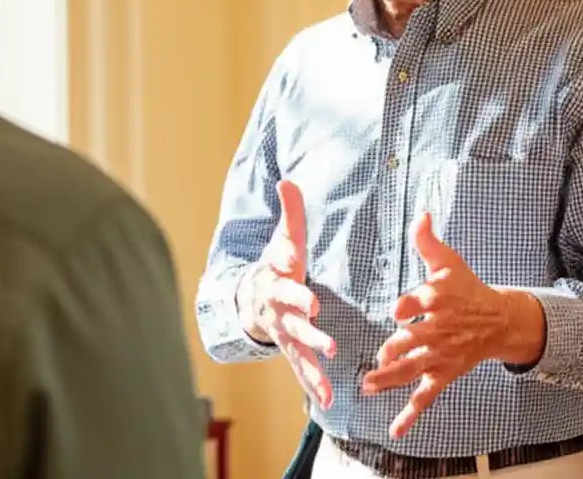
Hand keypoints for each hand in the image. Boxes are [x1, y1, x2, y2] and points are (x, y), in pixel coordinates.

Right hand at [236, 180, 336, 408]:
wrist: (253, 297)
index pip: (278, 266)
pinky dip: (312, 385)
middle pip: (289, 311)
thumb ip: (290, 214)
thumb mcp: (283, 238)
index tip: (290, 259)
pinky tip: (327, 401)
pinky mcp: (290, 349)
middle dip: (304, 315)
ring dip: (311, 355)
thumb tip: (288, 180)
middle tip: (319, 320)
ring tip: (329, 360)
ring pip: (296, 344)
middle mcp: (277, 306)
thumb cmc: (276, 265)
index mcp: (276, 275)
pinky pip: (301, 369)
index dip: (283, 260)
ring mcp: (283, 330)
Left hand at [362, 213, 545, 437]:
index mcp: (437, 300)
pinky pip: (426, 396)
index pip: (418, 304)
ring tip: (368, 386)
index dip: (407, 307)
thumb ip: (428, 242)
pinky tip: (396, 430)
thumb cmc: (466, 288)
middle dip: (396, 349)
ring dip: (391, 379)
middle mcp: (438, 330)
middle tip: (379, 356)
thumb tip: (421, 214)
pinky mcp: (443, 374)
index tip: (396, 311)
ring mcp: (440, 355)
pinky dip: (411, 415)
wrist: (498, 320)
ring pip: (413, 369)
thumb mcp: (448, 263)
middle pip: (414, 341)